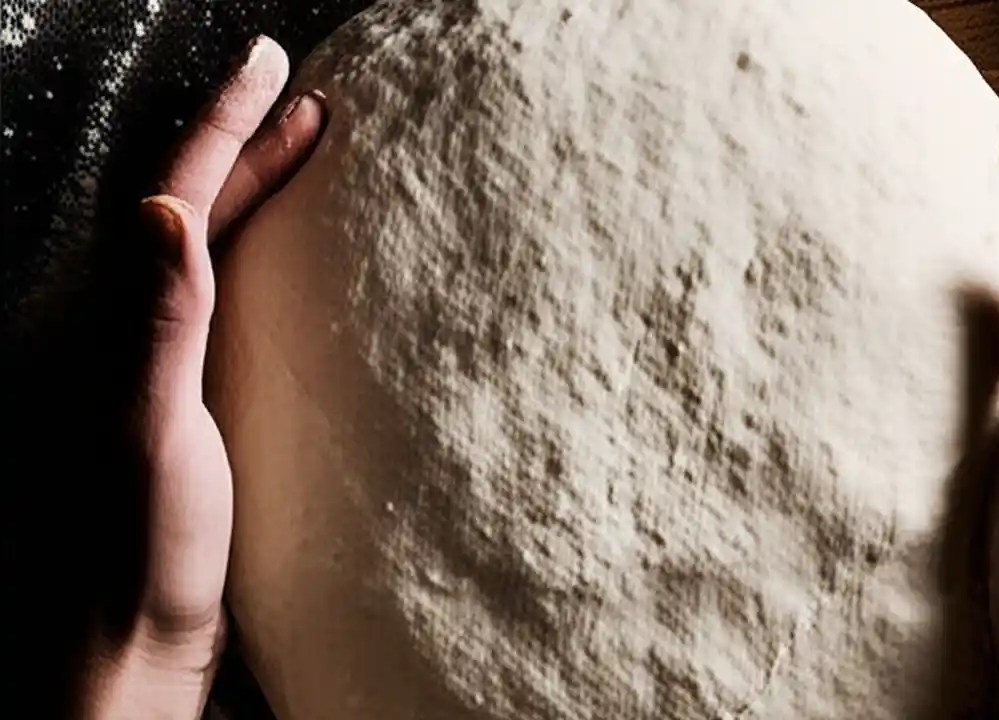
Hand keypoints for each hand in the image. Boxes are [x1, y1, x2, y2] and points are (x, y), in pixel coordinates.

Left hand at [80, 36, 324, 718]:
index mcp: (120, 324)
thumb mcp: (145, 434)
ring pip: (213, 252)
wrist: (126, 646)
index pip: (177, 195)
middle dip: (250, 146)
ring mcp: (159, 367)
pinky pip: (230, 303)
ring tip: (309, 157)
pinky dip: (265, 260)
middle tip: (312, 101)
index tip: (274, 63)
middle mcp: (130, 331)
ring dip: (258, 194)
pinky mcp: (189, 405)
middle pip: (195, 211)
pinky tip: (294, 268)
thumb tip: (168, 210)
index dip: (226, 123)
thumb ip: (155, 326)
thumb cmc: (132, 554)